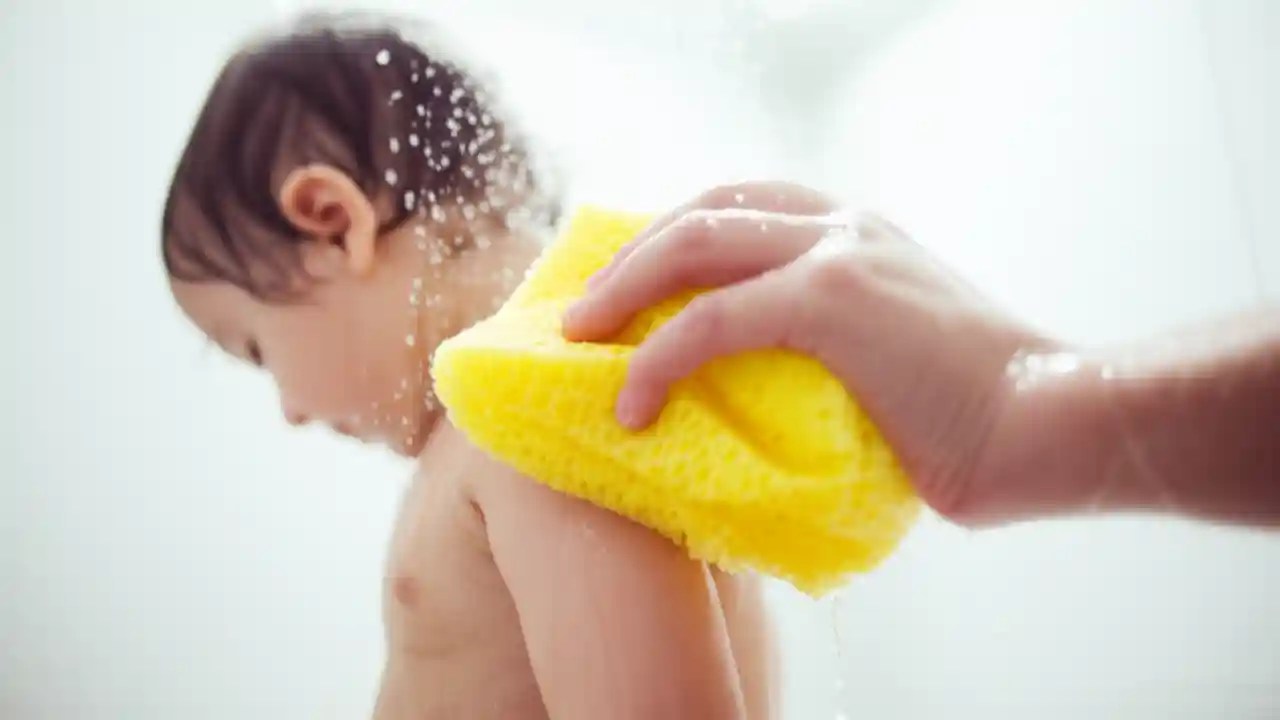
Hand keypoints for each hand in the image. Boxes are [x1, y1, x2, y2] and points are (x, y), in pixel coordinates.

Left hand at [562, 181, 1049, 519]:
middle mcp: (845, 225)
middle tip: (586, 311)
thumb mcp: (896, 360)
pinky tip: (630, 403)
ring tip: (580, 340)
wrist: (1055, 426)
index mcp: (859, 233)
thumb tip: (770, 397)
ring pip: (692, 244)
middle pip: (703, 211)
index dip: (670, 236)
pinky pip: (709, 319)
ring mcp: (838, 253)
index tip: (627, 283)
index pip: (740, 206)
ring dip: (621, 290)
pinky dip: (655, 358)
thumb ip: (835, 350)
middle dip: (630, 256)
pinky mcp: (830, 300)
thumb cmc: (983, 416)